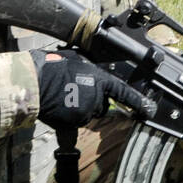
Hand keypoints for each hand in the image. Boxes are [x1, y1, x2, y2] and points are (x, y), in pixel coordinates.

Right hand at [31, 49, 154, 128]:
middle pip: (103, 105)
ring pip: (89, 113)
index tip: (148, 109)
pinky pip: (77, 121)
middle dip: (95, 100)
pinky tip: (60, 106)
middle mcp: (96, 97)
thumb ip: (91, 69)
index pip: (123, 92)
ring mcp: (85, 112)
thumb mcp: (77, 60)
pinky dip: (71, 116)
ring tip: (65, 95)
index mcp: (99, 80)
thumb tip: (94, 72)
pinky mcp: (73, 123)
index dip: (138, 101)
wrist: (34, 83)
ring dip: (82, 108)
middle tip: (77, 90)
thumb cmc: (52, 67)